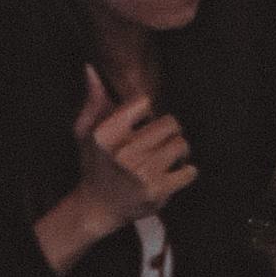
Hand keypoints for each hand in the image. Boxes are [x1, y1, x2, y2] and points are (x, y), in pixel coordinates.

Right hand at [72, 65, 197, 230]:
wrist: (97, 207)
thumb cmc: (95, 163)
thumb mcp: (86, 132)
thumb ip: (93, 100)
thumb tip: (92, 70)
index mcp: (105, 134)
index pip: (145, 102)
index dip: (146, 111)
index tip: (140, 123)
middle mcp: (123, 153)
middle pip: (170, 122)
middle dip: (168, 130)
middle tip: (159, 140)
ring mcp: (142, 173)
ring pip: (182, 144)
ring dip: (178, 150)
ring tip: (166, 156)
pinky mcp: (157, 191)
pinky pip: (190, 171)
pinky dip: (186, 172)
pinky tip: (172, 173)